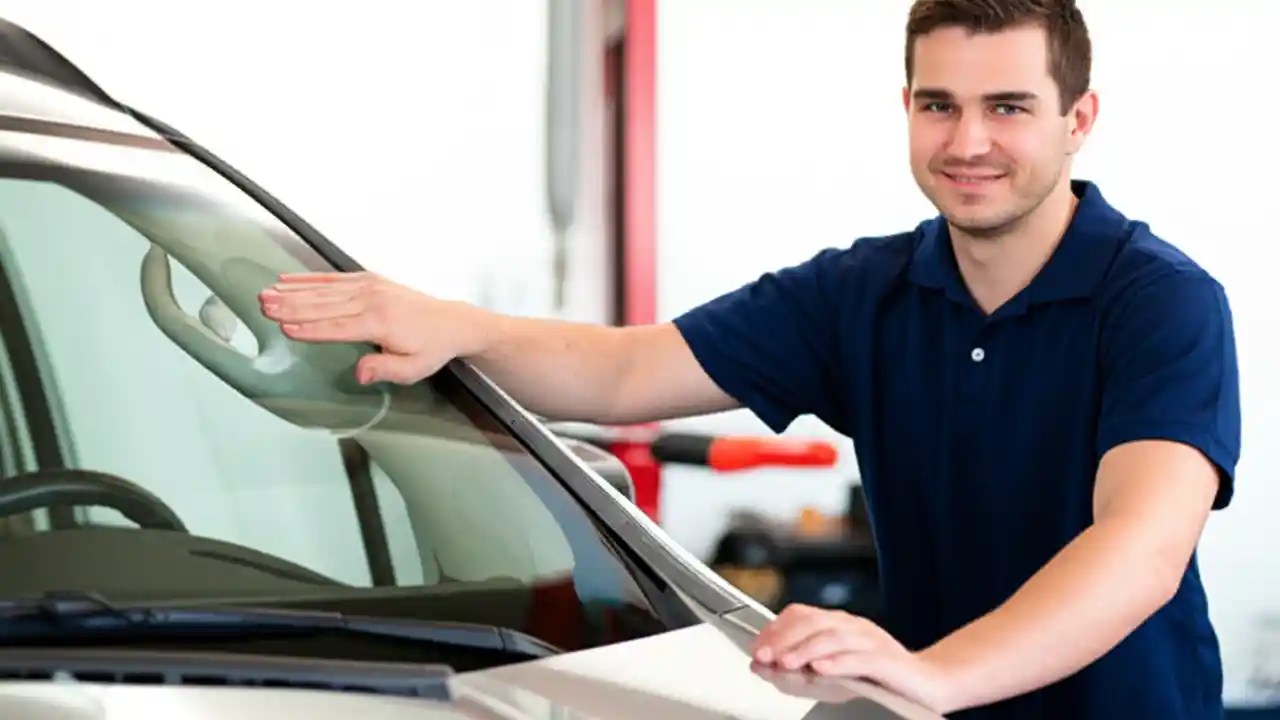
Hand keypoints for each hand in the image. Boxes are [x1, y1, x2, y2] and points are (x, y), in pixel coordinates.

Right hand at [259, 271, 485, 384]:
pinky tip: (287, 280)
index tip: (285, 328)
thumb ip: (384, 370)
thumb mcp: (412, 369)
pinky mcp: (369, 280)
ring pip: (325, 290)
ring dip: (293, 291)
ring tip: (267, 293)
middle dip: (292, 306)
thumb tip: (359, 373)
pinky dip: (309, 279)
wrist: (451, 322)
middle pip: (325, 305)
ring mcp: (370, 287)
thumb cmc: (430, 349)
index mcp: (380, 323)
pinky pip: (334, 279)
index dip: (311, 329)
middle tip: (263, 305)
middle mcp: (373, 300)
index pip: (338, 327)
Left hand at [750, 604, 956, 712]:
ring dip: (804, 650)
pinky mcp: (886, 660)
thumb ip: (802, 666)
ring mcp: (871, 640)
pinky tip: (820, 669)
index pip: (800, 614)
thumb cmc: (879, 677)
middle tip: (764, 656)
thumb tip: (766, 666)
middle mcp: (853, 626)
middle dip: (783, 638)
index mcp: (839, 623)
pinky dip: (837, 662)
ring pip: (832, 638)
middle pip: (812, 622)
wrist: (927, 684)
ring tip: (784, 663)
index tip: (756, 647)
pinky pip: (859, 658)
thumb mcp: (835, 669)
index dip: (775, 628)